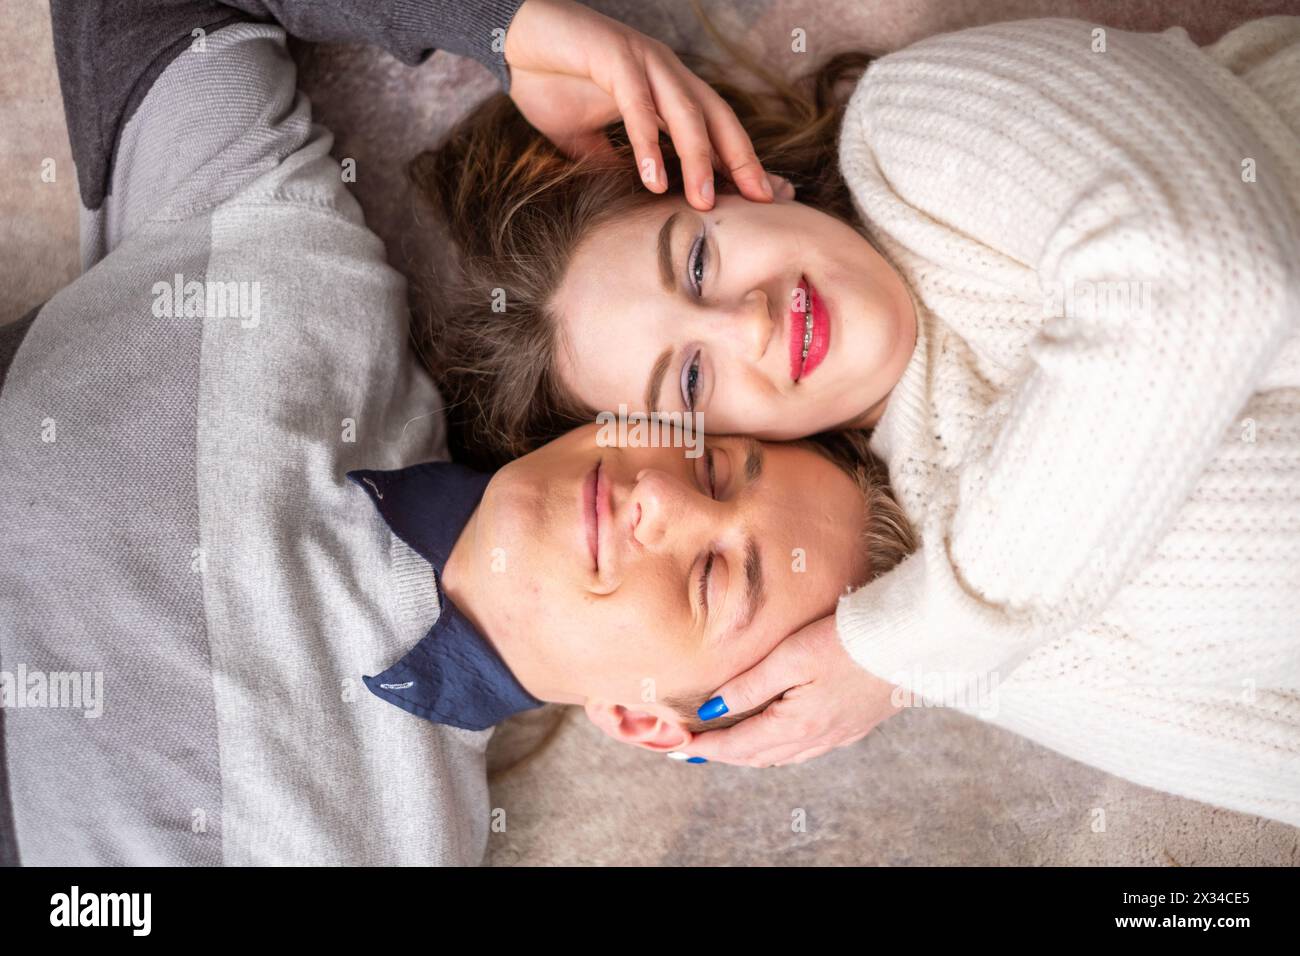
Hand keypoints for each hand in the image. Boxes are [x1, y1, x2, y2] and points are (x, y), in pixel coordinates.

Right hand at [502, 0, 786, 209]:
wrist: (510, 36)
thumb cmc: (548, 80)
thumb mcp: (583, 137)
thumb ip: (609, 162)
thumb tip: (627, 197)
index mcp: (665, 91)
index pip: (715, 130)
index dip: (741, 163)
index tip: (767, 198)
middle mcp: (665, 73)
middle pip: (717, 119)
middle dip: (742, 160)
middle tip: (761, 200)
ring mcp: (644, 61)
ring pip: (685, 113)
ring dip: (700, 158)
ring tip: (704, 201)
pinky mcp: (615, 55)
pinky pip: (638, 105)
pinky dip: (647, 143)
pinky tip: (652, 179)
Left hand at [680, 613, 904, 766]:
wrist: (914, 642)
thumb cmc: (851, 640)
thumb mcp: (793, 655)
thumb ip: (750, 684)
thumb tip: (711, 710)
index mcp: (797, 725)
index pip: (738, 744)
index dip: (705, 746)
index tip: (677, 745)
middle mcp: (817, 738)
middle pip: (757, 756)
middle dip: (723, 754)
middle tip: (693, 748)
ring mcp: (839, 735)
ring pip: (782, 755)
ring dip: (751, 753)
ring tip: (726, 744)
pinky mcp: (855, 725)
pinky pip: (806, 748)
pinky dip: (779, 747)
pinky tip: (776, 735)